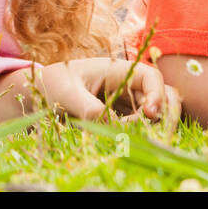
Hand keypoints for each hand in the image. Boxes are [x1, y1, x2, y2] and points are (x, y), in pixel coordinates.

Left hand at [28, 57, 180, 122]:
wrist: (43, 93)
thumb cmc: (54, 84)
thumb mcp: (67, 93)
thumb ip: (88, 107)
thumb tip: (110, 124)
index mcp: (117, 70)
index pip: (151, 77)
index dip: (157, 94)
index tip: (149, 113)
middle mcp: (128, 85)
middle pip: (164, 95)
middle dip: (163, 114)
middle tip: (148, 132)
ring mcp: (128, 102)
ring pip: (156, 114)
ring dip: (148, 127)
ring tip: (123, 135)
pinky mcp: (123, 118)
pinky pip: (140, 127)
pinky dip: (138, 135)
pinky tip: (119, 139)